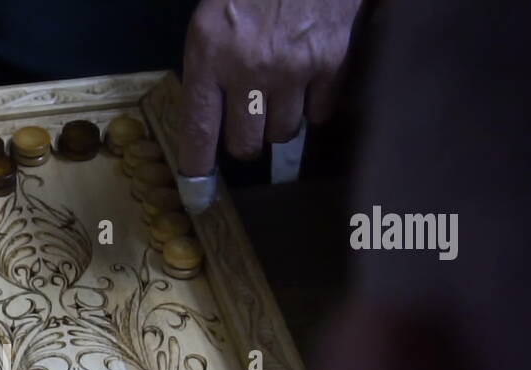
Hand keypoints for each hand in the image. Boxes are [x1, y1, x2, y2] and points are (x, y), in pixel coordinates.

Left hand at [176, 0, 362, 176]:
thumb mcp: (212, 19)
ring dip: (279, 124)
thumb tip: (209, 118)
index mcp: (210, 54)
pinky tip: (310, 83)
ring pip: (284, 133)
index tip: (197, 190)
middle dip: (245, 143)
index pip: (199, 129)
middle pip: (246, 144)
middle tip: (245, 128)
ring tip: (278, 97)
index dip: (198, 166)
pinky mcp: (332, 63)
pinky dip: (315, 106)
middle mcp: (249, 69)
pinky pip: (321, 113)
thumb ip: (209, 66)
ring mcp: (294, 69)